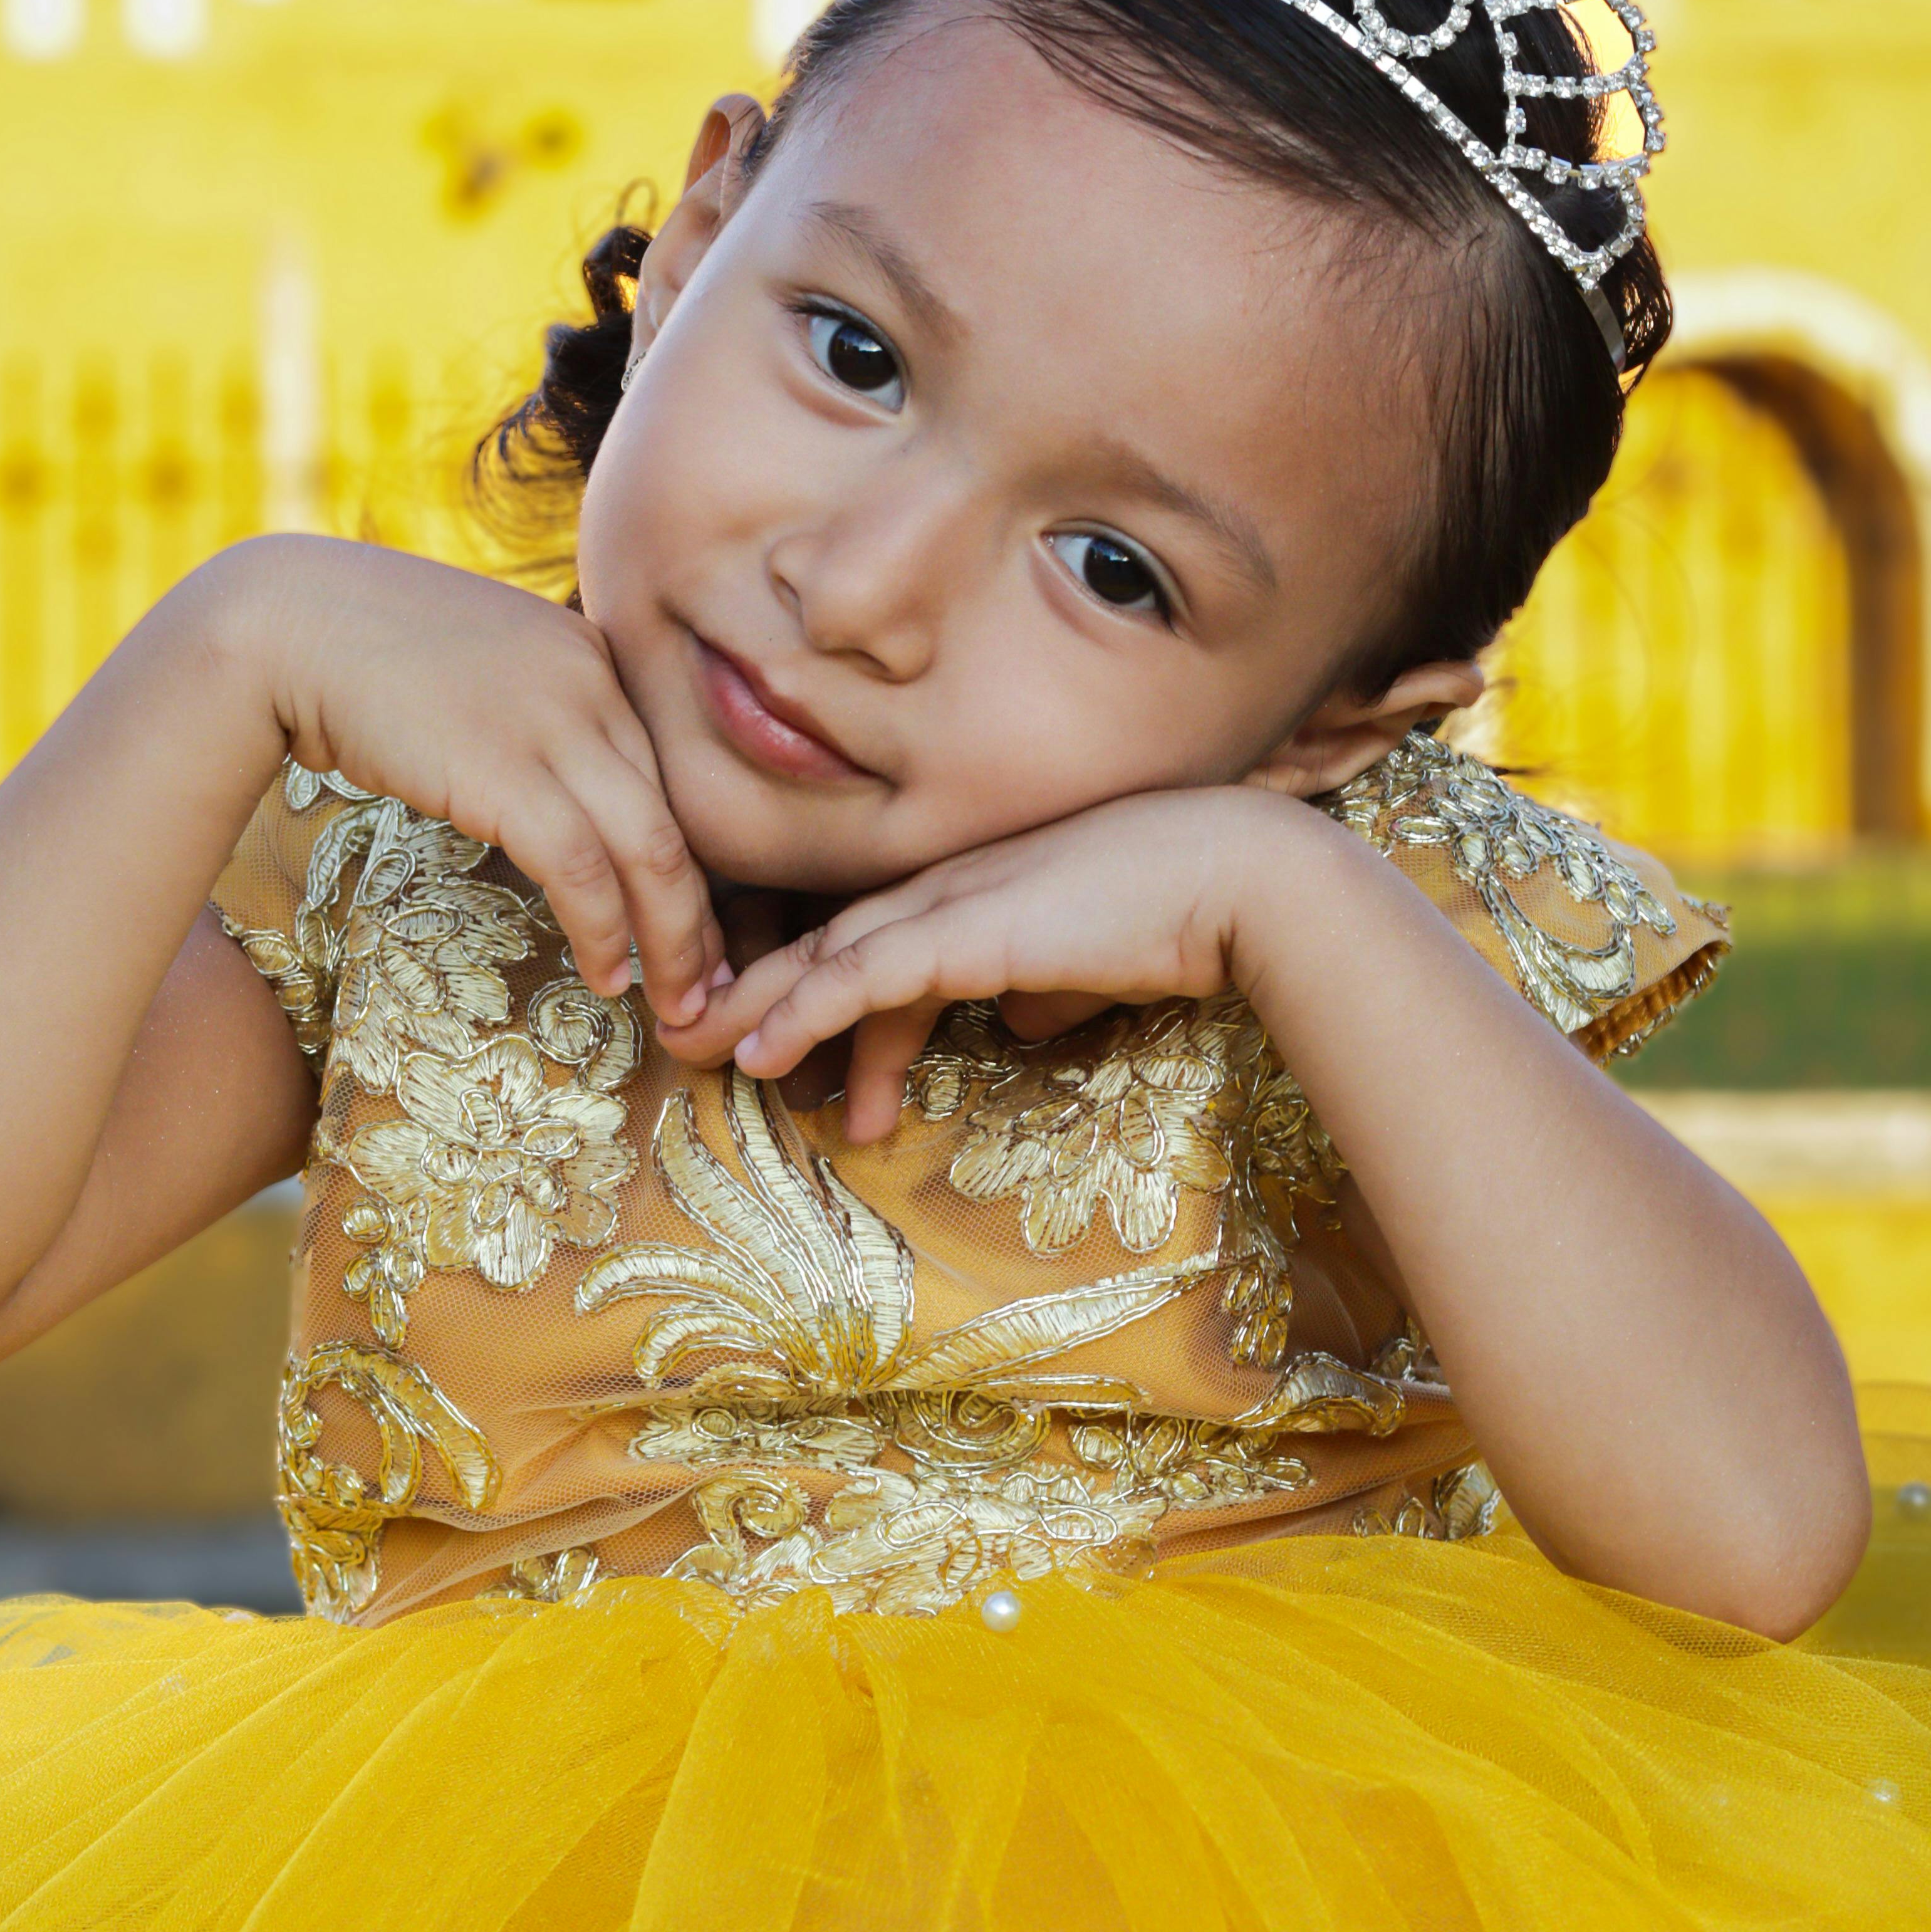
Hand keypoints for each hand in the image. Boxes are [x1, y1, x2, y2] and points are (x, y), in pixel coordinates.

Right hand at [225, 536, 723, 1025]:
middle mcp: (591, 683)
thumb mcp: (480, 672)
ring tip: (674, 1003)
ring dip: (670, 940)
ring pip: (650, 849)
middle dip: (701, 916)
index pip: (667, 773)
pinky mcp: (504, 770)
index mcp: (591, 656)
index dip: (690, 861)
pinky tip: (607, 975)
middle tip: (710, 986)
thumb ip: (530, 719)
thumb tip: (548, 798)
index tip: (697, 928)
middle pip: (678, 814)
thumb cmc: (366, 656)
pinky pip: (582, 867)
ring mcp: (553, 723)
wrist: (285, 623)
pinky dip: (605, 930)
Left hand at [666, 786, 1322, 1138]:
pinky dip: (805, 1011)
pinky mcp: (967, 932)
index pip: (870, 938)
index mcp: (973, 890)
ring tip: (699, 1056)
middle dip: (754, 994)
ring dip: (756, 1010)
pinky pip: (862, 976)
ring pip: (825, 958)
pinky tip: (761, 1051)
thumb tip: (1018, 1026)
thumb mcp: (1091, 962)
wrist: (1238, 875)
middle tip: (692, 1039)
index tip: (764, 1032)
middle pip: (824, 943)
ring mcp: (953, 904)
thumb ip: (1044, 987)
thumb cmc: (1180, 912)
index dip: (809, 982)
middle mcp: (947, 888)